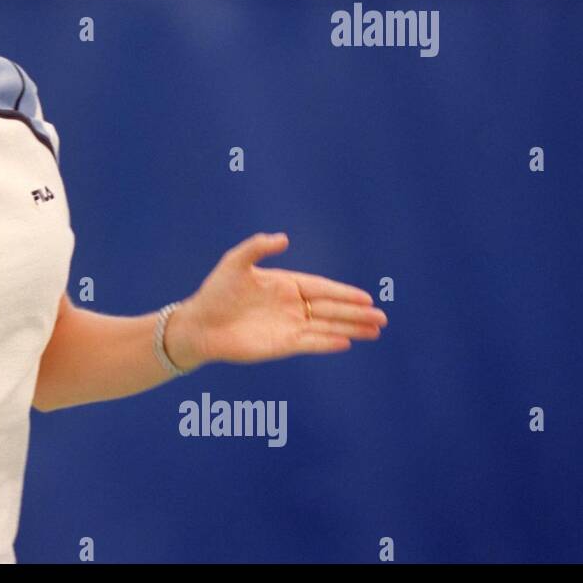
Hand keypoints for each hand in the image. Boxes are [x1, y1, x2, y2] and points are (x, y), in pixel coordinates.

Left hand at [172, 232, 387, 367]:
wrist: (200, 325)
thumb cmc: (216, 292)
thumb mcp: (235, 263)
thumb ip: (257, 247)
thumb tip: (284, 238)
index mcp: (284, 284)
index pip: (321, 288)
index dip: (344, 293)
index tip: (367, 297)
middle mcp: (291, 306)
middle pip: (330, 309)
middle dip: (356, 313)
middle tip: (383, 317)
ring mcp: (288, 326)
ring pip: (326, 327)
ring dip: (350, 329)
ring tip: (376, 330)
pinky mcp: (282, 344)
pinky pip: (310, 342)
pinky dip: (327, 342)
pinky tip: (346, 342)